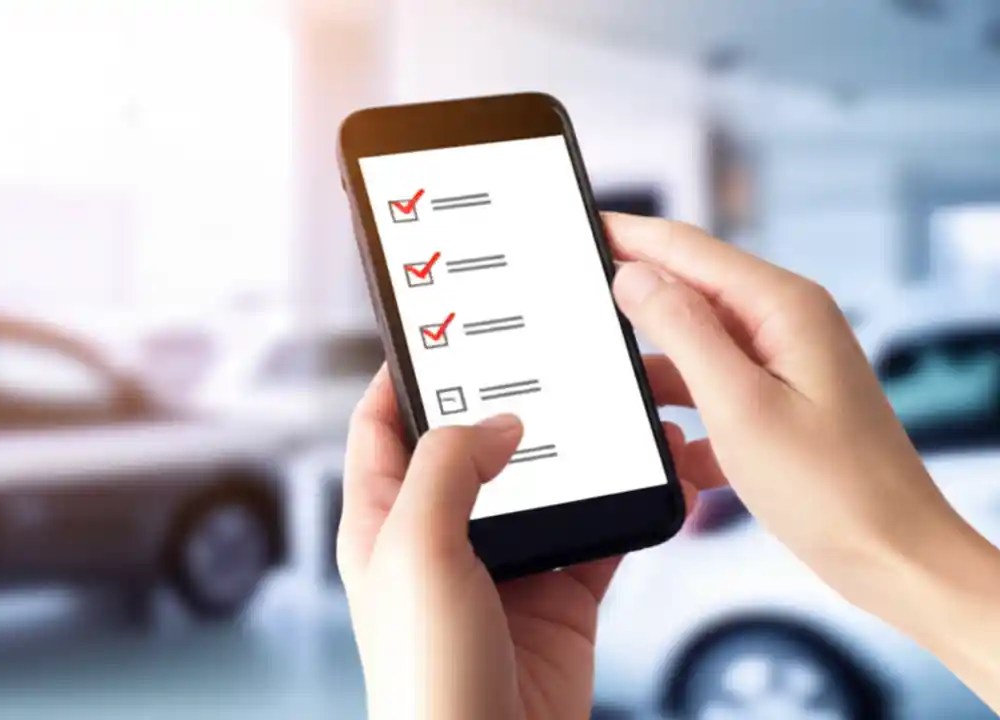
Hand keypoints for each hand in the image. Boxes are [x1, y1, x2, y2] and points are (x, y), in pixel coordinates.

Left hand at [339, 369, 700, 719]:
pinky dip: (627, 504)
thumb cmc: (425, 676)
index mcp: (384, 519)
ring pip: (545, 484)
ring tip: (615, 404)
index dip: (403, 372)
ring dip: (581, 448)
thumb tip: (497, 421)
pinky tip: (654, 475)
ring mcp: (505, 564)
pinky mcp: (561, 595)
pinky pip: (599, 533)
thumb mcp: (418, 551)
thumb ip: (449, 468)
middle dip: (510, 398)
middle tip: (549, 350)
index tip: (440, 324)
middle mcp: (442, 535)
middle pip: (472, 445)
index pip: (381, 424)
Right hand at [605, 212, 999, 710]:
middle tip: (574, 306)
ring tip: (616, 399)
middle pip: (689, 293)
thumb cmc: (831, 489)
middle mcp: (785, 323)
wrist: (893, 558)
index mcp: (781, 306)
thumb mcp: (738, 404)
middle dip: (634, 305)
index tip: (579, 226)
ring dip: (659, 377)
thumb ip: (682, 331)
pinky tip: (675, 456)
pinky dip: (687, 420)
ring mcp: (784, 364)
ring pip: (696, 350)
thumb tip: (635, 275)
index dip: (627, 235)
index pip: (686, 248)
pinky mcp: (781, 404)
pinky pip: (714, 392)